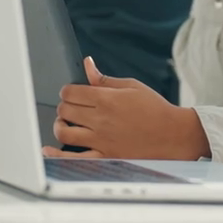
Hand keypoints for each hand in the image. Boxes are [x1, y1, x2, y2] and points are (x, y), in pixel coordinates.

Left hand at [49, 57, 209, 159]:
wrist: (173, 135)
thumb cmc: (156, 109)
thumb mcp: (132, 86)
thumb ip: (105, 79)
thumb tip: (87, 65)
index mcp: (106, 99)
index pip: (71, 91)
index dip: (67, 91)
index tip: (71, 93)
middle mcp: (100, 119)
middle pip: (65, 109)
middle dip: (64, 106)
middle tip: (71, 108)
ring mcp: (101, 139)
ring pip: (64, 131)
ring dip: (60, 125)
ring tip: (65, 124)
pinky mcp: (105, 156)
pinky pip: (74, 158)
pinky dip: (57, 154)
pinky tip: (49, 150)